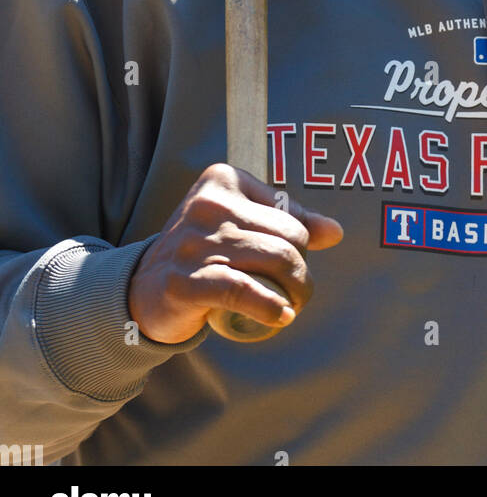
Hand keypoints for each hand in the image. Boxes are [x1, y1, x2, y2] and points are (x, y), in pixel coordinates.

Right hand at [127, 163, 342, 343]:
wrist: (142, 289)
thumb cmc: (203, 252)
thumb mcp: (240, 223)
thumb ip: (286, 220)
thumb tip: (335, 232)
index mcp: (222, 179)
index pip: (288, 212)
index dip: (301, 242)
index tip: (294, 262)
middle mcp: (208, 204)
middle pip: (288, 238)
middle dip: (303, 270)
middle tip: (299, 291)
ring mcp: (195, 242)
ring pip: (275, 262)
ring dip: (297, 291)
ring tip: (294, 305)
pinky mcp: (186, 281)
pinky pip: (244, 291)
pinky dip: (271, 307)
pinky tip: (281, 317)